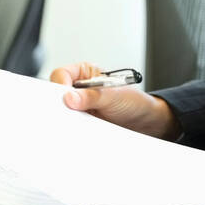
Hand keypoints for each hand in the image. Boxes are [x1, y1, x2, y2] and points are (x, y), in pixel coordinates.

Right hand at [49, 61, 181, 140]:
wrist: (146, 123)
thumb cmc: (133, 102)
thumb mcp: (113, 95)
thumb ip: (92, 96)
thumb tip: (70, 98)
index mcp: (85, 73)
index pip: (61, 75)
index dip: (60, 86)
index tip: (64, 99)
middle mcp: (80, 89)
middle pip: (58, 94)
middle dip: (60, 104)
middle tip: (66, 114)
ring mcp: (80, 107)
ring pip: (63, 111)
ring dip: (67, 118)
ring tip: (77, 124)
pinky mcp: (82, 123)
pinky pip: (71, 125)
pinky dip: (73, 129)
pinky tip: (79, 132)